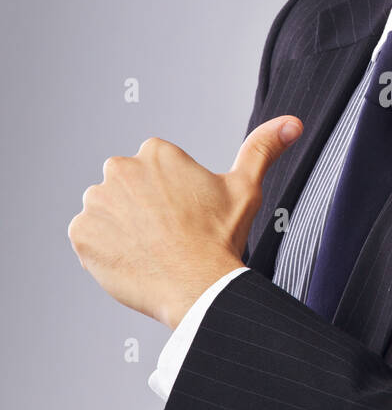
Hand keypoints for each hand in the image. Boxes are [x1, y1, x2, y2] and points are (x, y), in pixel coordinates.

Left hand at [67, 115, 303, 328]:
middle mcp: (120, 168)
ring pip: (106, 214)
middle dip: (142, 210)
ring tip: (151, 251)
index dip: (171, 199)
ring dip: (121, 229)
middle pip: (126, 191)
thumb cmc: (221, 238)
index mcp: (157, 152)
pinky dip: (104, 251)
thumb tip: (291, 123)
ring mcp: (97, 201)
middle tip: (168, 237)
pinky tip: (132, 261)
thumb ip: (262, 148)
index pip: (154, 173)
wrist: (199, 287)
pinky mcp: (80, 233)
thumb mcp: (245, 188)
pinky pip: (87, 239)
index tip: (185, 218)